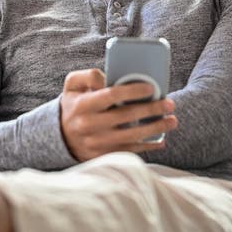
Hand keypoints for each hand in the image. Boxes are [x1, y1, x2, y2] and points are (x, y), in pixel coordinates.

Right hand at [60, 68, 176, 161]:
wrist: (60, 135)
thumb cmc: (73, 104)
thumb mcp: (72, 84)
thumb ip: (89, 75)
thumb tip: (110, 78)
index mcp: (82, 105)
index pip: (110, 95)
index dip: (132, 91)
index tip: (151, 88)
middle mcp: (88, 125)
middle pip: (125, 117)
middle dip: (151, 110)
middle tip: (170, 104)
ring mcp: (96, 143)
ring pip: (131, 137)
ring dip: (155, 129)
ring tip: (172, 121)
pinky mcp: (102, 156)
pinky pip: (128, 151)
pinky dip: (147, 146)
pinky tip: (160, 140)